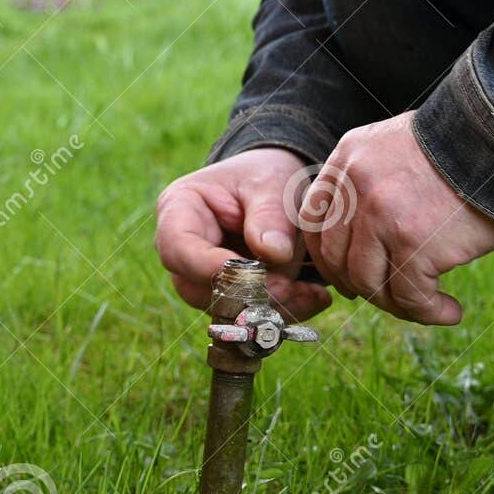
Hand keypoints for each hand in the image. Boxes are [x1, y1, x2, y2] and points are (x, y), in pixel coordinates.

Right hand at [154, 147, 332, 320]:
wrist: (278, 189)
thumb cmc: (266, 176)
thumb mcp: (272, 184)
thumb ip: (271, 215)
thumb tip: (273, 255)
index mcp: (179, 210)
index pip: (178, 247)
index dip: (208, 267)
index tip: (251, 273)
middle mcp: (183, 251)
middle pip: (198, 288)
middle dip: (246, 295)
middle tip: (291, 287)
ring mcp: (203, 279)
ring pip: (225, 310)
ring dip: (270, 309)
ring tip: (313, 293)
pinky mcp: (229, 297)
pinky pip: (249, 316)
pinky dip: (285, 311)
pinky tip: (316, 297)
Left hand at [302, 111, 493, 325]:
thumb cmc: (469, 147)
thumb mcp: (402, 148)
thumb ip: (373, 182)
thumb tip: (362, 239)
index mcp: (349, 156)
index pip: (316, 220)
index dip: (329, 258)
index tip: (350, 280)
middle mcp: (356, 184)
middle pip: (337, 257)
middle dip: (361, 287)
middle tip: (392, 299)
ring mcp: (380, 215)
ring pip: (369, 283)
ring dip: (397, 305)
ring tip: (429, 306)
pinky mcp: (413, 243)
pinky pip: (409, 297)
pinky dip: (428, 313)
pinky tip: (449, 312)